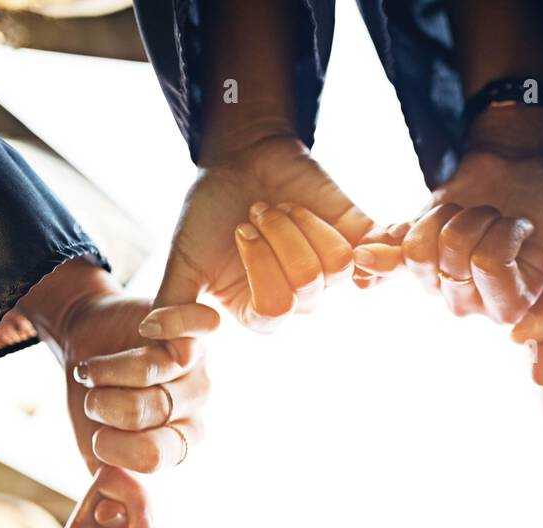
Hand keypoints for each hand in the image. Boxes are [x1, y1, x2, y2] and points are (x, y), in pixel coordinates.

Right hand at [67, 301, 218, 472]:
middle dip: (103, 406)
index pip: (154, 456)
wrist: (87, 341)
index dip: (112, 447)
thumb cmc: (97, 401)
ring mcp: (193, 366)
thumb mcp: (94, 448)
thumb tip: (110, 518)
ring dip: (105, 371)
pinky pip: (191, 328)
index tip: (94, 435)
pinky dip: (166, 324)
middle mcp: (192, 407)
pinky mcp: (188, 327)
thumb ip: (106, 484)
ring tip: (90, 370)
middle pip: (148, 412)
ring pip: (151, 370)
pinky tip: (144, 329)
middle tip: (90, 398)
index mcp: (178, 443)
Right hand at [159, 135, 371, 331]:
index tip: (239, 230)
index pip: (275, 309)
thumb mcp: (184, 260)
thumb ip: (177, 307)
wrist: (239, 155)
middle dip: (278, 235)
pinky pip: (372, 251)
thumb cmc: (209, 209)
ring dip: (302, 223)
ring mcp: (328, 269)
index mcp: (259, 311)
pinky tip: (348, 232)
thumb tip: (171, 357)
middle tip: (258, 211)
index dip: (261, 265)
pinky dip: (369, 243)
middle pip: (307, 285)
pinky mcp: (356, 237)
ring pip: (335, 263)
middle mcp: (297, 296)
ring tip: (281, 206)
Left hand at [354, 148, 542, 323]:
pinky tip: (366, 257)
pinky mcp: (414, 256)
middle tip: (499, 216)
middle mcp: (469, 301)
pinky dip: (376, 259)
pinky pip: (389, 262)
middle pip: (451, 251)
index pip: (486, 264)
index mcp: (510, 306)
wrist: (532, 174)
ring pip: (420, 245)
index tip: (524, 226)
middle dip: (479, 215)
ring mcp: (437, 280)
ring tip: (474, 215)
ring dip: (448, 212)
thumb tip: (513, 315)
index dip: (503, 232)